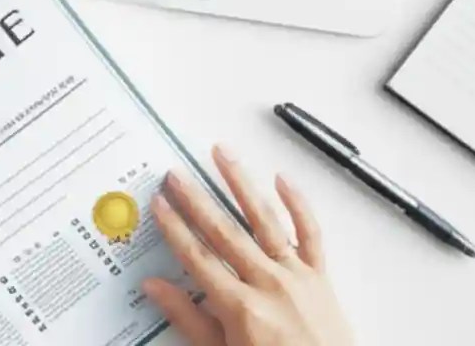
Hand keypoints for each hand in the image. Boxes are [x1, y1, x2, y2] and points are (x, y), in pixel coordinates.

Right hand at [145, 144, 353, 345]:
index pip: (198, 259)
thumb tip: (154, 287)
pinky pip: (310, 233)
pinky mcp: (320, 276)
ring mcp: (297, 276)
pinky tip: (282, 179)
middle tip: (177, 174)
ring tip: (223, 154)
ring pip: (265, 220)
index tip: (159, 204)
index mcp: (241, 309)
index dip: (175, 229)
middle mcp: (269, 285)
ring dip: (241, 184)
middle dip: (197, 200)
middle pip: (225, 233)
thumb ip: (188, 320)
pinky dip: (298, 204)